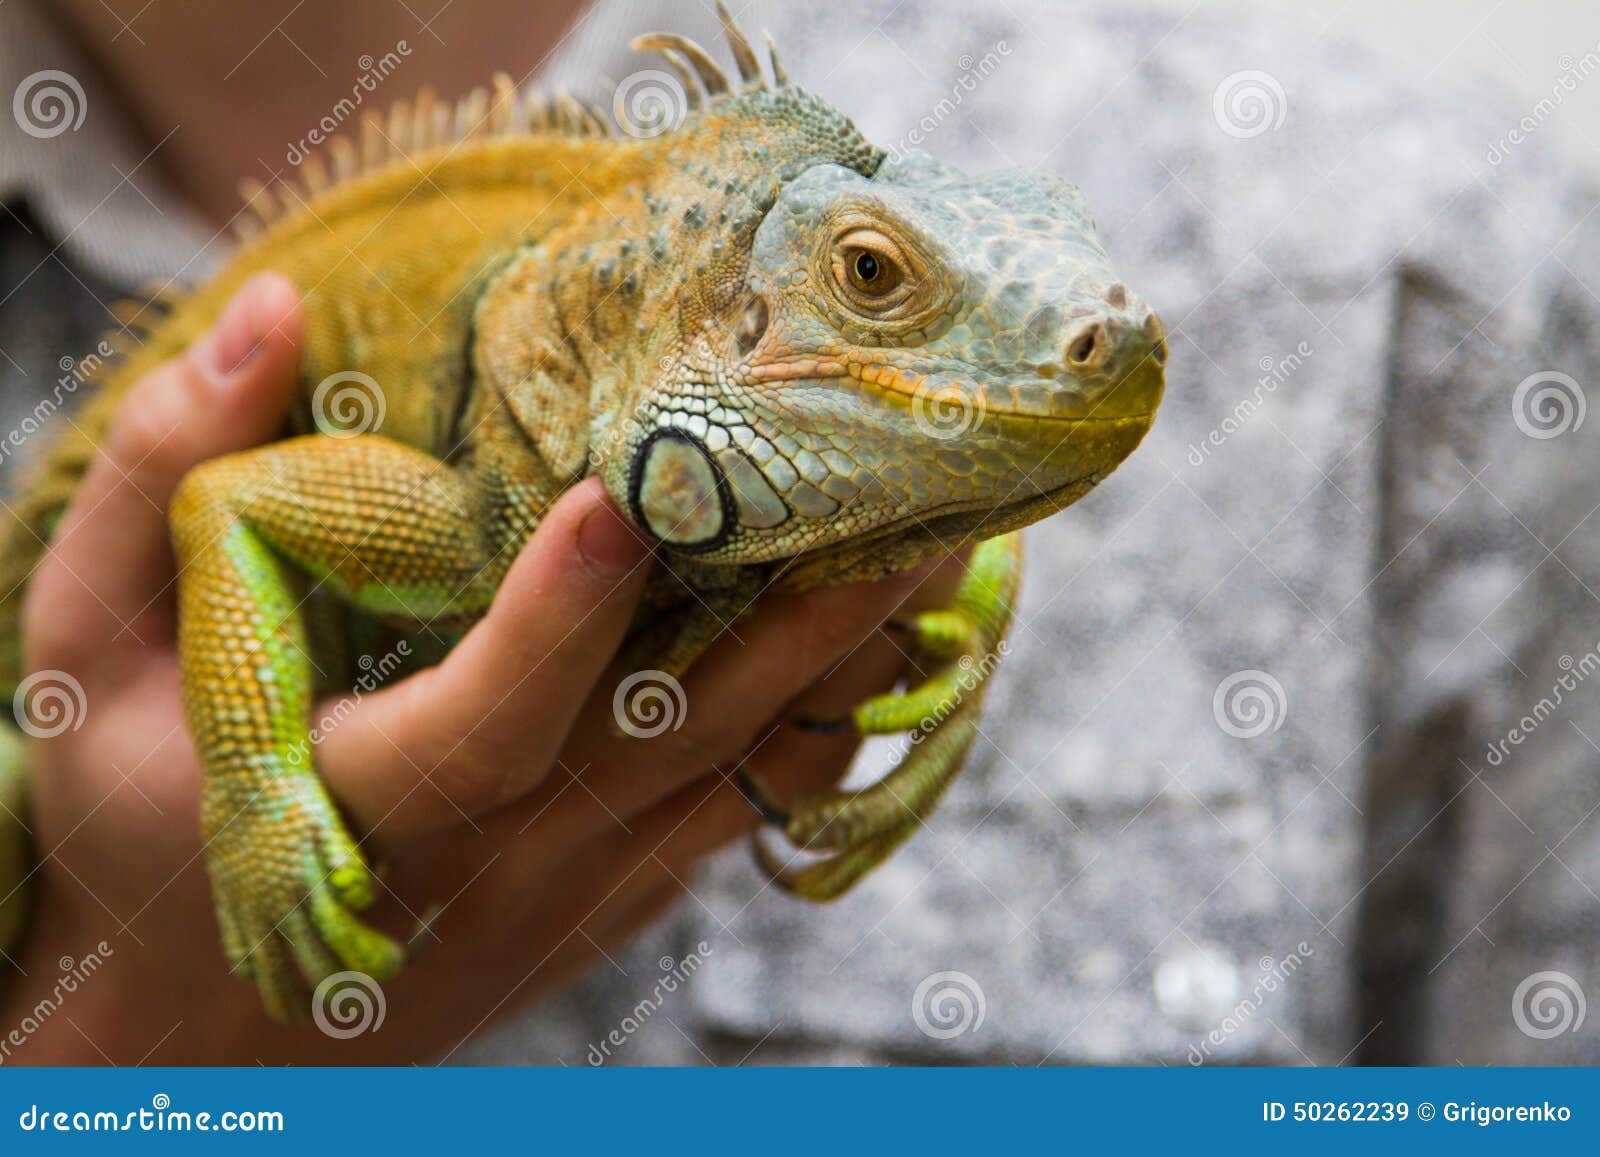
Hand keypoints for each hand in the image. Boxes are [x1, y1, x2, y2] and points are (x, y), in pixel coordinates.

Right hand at [3, 274, 960, 1063]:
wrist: (215, 1027)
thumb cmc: (144, 821)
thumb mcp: (94, 660)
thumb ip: (161, 485)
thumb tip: (271, 314)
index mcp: (363, 803)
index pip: (484, 718)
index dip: (559, 614)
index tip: (631, 494)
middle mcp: (499, 858)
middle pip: (679, 733)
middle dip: (804, 612)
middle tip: (913, 495)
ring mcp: (578, 888)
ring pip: (743, 771)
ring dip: (849, 660)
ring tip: (945, 543)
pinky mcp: (621, 898)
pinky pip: (748, 810)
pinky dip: (826, 724)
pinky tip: (891, 640)